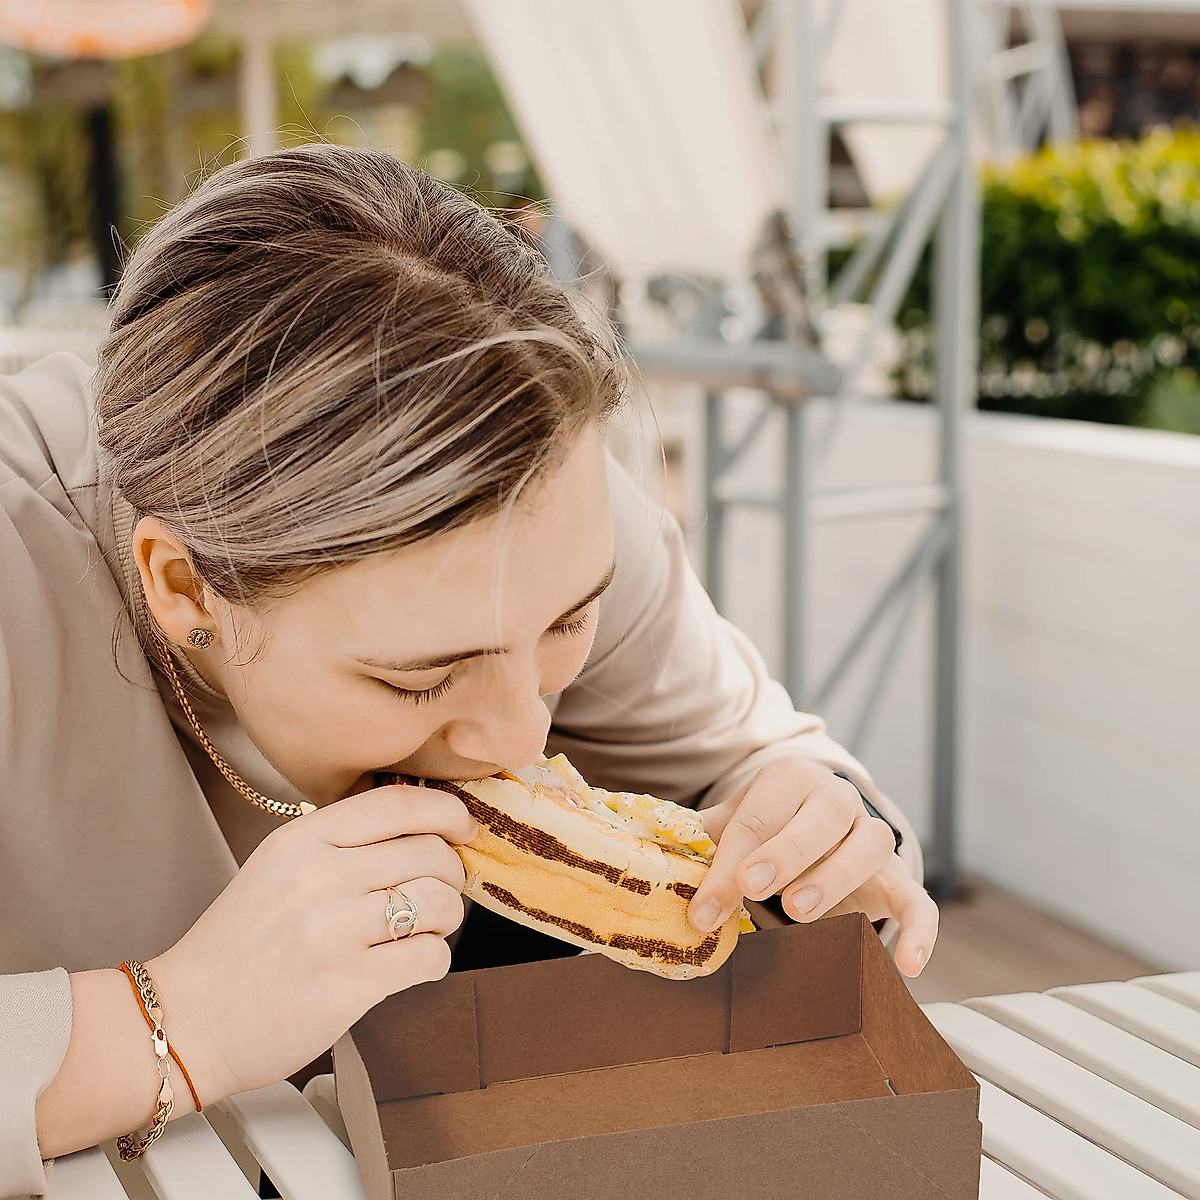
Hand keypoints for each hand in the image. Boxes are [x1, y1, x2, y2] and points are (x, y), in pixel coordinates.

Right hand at [148, 783, 476, 1104]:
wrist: (186, 1019)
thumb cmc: (239, 944)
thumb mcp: (278, 866)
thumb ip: (341, 842)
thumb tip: (424, 830)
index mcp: (302, 840)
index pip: (398, 803)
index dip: (448, 810)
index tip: (464, 826)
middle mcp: (320, 877)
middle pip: (430, 853)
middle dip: (451, 873)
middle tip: (440, 892)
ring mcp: (334, 932)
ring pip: (439, 903)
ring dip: (448, 918)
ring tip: (427, 929)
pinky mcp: (349, 985)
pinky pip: (430, 957)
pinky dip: (436, 960)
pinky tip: (416, 964)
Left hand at [686, 757, 937, 976]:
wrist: (816, 823)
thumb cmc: (766, 827)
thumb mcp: (733, 825)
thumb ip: (701, 843)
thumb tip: (654, 873)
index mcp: (789, 778)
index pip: (758, 817)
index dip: (729, 863)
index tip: (705, 908)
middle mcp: (837, 798)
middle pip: (823, 815)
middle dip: (786, 852)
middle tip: (755, 888)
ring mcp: (871, 835)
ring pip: (872, 845)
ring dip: (836, 877)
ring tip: (800, 911)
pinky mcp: (898, 877)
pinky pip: (918, 898)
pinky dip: (919, 930)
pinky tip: (905, 966)